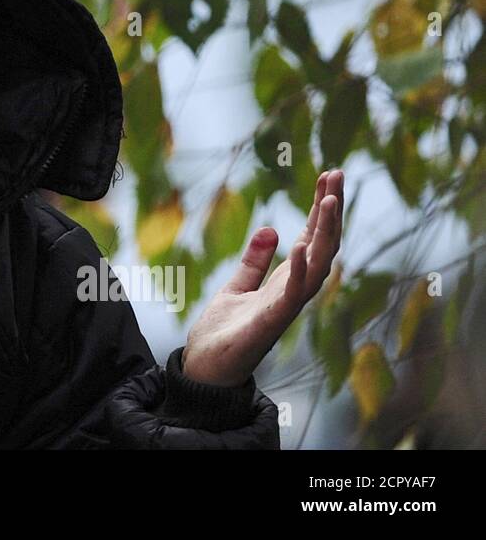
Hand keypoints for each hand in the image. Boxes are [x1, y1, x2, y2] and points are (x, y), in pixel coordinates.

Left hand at [181, 169, 344, 386]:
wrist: (205, 369)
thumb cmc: (225, 332)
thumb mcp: (236, 286)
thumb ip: (254, 262)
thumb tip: (271, 229)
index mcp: (286, 281)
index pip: (313, 237)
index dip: (322, 208)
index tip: (330, 175)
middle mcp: (293, 292)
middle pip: (323, 245)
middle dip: (332, 210)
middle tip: (338, 173)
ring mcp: (286, 306)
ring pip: (318, 265)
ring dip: (325, 232)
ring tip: (330, 199)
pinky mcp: (271, 322)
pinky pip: (292, 294)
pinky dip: (300, 270)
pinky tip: (302, 244)